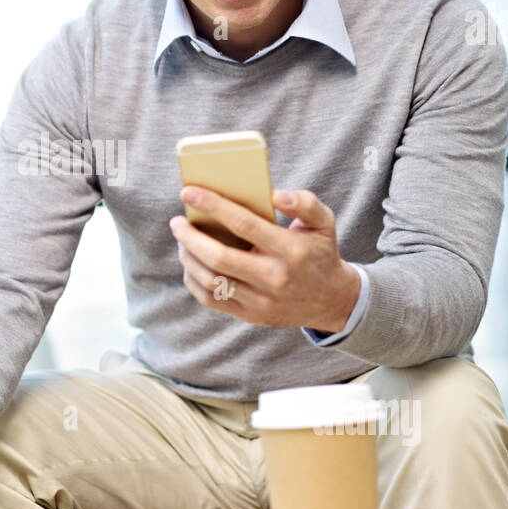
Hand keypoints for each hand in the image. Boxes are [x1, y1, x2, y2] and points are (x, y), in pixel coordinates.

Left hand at [169, 185, 360, 332]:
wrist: (331, 300)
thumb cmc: (319, 252)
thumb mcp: (323, 222)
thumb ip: (305, 202)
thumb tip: (275, 195)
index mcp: (290, 251)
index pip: (244, 224)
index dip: (213, 205)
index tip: (189, 191)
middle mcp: (274, 278)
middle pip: (219, 257)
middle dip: (190, 236)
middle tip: (177, 221)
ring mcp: (261, 301)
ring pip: (211, 281)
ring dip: (189, 257)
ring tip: (181, 240)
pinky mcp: (251, 316)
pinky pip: (212, 300)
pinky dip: (194, 281)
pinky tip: (190, 263)